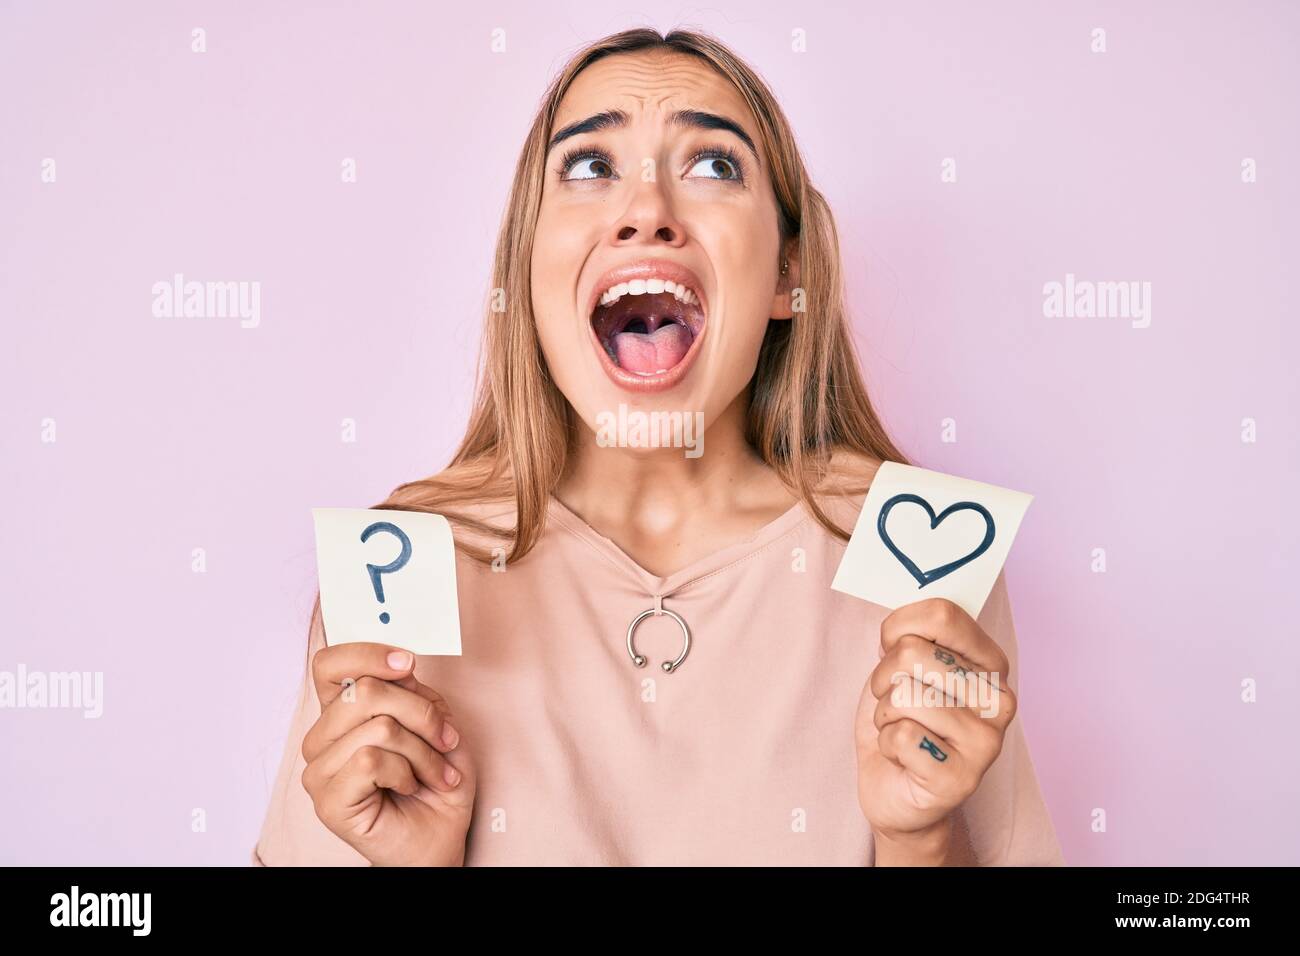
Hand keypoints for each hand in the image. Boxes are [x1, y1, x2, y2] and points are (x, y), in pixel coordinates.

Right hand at [301, 642, 475, 865]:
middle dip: (421, 714)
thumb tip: (399, 665)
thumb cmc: (435, 779)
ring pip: (377, 728)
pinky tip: (410, 787)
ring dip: (422, 750)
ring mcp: (319, 769)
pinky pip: (371, 760)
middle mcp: (322, 738)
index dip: (367, 654)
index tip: (407, 662)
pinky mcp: (327, 800)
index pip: (329, 665)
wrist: (442, 833)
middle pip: (365, 692)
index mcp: (342, 712)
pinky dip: (406, 772)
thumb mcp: (434, 720)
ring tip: (434, 771)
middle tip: (445, 738)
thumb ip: (410, 690)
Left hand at [855, 598, 1015, 853]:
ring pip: (903, 697)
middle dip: (884, 678)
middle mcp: (1000, 699)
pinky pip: (900, 737)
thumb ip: (914, 631)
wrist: (896, 789)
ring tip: (901, 729)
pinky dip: (887, 744)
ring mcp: (987, 742)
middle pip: (913, 653)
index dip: (898, 627)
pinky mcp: (961, 778)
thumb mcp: (904, 667)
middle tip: (893, 701)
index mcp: (990, 662)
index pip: (942, 613)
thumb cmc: (902, 720)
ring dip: (885, 715)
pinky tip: (905, 757)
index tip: (893, 648)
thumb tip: (904, 579)